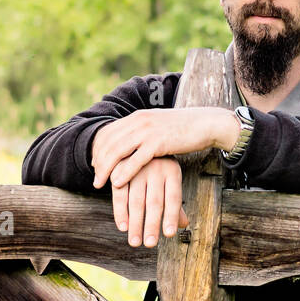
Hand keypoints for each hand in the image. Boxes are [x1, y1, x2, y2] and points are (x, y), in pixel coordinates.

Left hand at [90, 107, 237, 190]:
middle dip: (99, 162)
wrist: (205, 123)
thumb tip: (130, 141)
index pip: (108, 133)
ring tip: (100, 184)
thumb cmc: (182, 128)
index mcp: (137, 117)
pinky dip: (124, 171)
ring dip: (106, 169)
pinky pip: (135, 159)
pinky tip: (117, 183)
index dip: (98, 150)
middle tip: (95, 179)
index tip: (95, 165)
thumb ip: (142, 130)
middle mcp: (139, 121)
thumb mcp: (157, 126)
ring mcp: (148, 131)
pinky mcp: (158, 143)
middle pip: (109, 143)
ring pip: (118, 151)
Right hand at [111, 156, 189, 247]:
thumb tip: (183, 224)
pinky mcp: (120, 170)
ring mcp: (137, 169)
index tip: (169, 234)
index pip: (174, 198)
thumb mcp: (170, 178)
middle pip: (155, 202)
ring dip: (135, 223)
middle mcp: (156, 169)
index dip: (172, 216)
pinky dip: (121, 212)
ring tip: (135, 242)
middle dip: (151, 225)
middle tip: (149, 244)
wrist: (137, 138)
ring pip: (137, 201)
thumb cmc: (159, 165)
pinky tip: (123, 226)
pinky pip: (120, 194)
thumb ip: (174, 201)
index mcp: (172, 171)